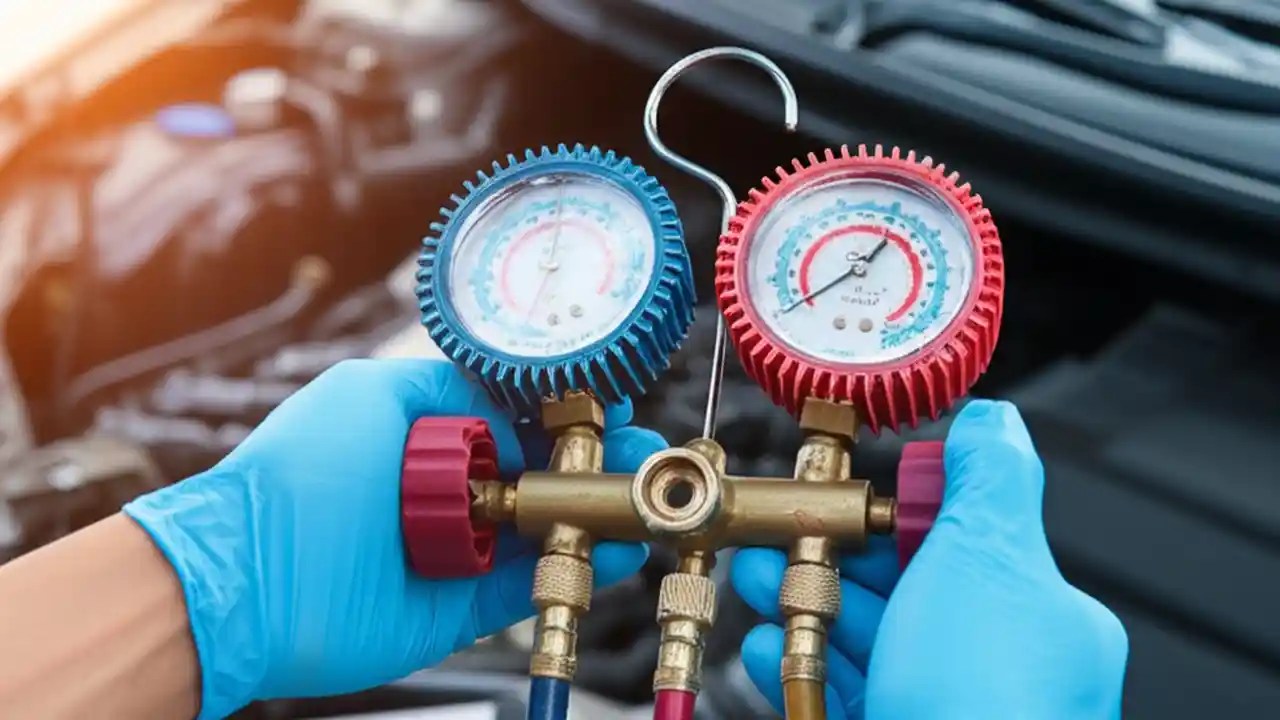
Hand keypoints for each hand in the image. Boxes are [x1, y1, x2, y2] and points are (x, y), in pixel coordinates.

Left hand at [124, 359, 663, 719]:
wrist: (251, 575)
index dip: (566, 407)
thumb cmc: (300, 474)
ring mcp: (455, 549)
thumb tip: (519, 397)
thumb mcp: (376, 393)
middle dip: (596, 458)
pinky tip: (621, 547)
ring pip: (546, 527)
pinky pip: (531, 584)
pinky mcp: (459, 607)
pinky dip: (580, 566)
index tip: (610, 397)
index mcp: (426, 434)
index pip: (515, 415)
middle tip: (641, 449)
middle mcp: (445, 490)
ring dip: (600, 510)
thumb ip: (453, 385)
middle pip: (541, 471)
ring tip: (647, 493)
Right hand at [733, 401, 1127, 718]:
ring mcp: (939, 712)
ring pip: (861, 643)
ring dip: (802, 603)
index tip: (844, 492)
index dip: (896, 510)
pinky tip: (763, 648)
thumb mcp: (992, 557)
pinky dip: (794, 666)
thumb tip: (992, 420)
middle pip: (901, 592)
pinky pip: (836, 696)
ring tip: (756, 578)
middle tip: (779, 531)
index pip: (961, 541)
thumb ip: (991, 479)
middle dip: (830, 555)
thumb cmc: (980, 703)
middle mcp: (992, 669)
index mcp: (1035, 618)